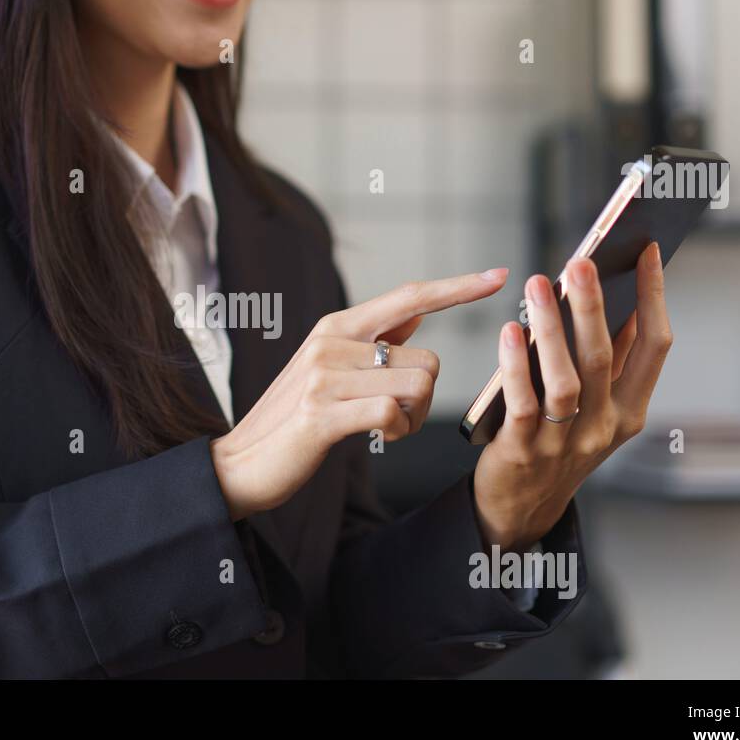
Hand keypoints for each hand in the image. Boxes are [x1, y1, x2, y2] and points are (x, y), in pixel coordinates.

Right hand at [211, 270, 508, 520]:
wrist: (240, 463)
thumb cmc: (293, 418)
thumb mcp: (329, 368)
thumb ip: (373, 338)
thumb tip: (416, 310)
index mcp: (336, 327)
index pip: (409, 297)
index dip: (458, 288)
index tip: (499, 276)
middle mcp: (330, 342)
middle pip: (426, 359)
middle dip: (425, 398)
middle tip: (397, 418)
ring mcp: (323, 377)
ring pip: (416, 386)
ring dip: (413, 418)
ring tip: (382, 429)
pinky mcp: (321, 413)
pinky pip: (392, 414)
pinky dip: (396, 432)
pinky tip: (377, 438)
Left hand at [473, 243, 671, 550]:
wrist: (521, 506)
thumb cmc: (559, 440)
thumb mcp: (596, 406)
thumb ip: (607, 359)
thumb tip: (614, 292)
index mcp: (632, 410)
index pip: (655, 346)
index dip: (654, 297)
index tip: (647, 251)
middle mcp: (605, 427)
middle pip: (604, 357)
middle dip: (593, 305)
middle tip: (581, 262)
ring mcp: (566, 442)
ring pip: (564, 379)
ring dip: (551, 328)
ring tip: (539, 286)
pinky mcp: (523, 451)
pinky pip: (523, 403)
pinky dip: (516, 366)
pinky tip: (509, 332)